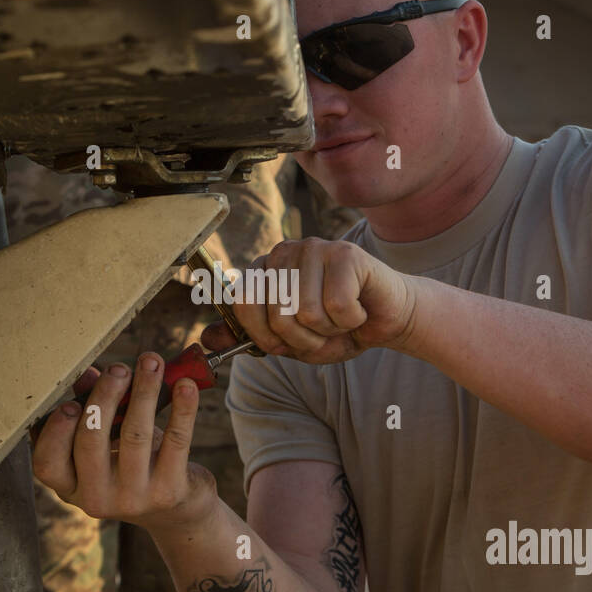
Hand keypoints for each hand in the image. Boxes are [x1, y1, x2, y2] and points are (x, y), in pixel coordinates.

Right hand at [31, 352, 217, 532]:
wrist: (175, 511)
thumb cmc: (133, 466)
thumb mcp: (107, 444)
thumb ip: (92, 409)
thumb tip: (87, 373)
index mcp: (72, 487)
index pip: (47, 464)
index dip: (55, 432)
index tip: (71, 402)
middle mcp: (97, 499)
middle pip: (90, 441)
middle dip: (104, 396)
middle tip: (119, 370)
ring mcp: (134, 498)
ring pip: (134, 436)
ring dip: (143, 391)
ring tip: (151, 363)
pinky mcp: (170, 491)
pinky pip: (176, 441)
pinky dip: (182, 408)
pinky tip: (186, 385)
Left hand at [202, 238, 418, 363]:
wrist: (386, 320)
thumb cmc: (336, 328)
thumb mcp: (288, 341)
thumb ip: (248, 338)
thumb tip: (205, 340)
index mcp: (265, 269)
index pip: (242, 303)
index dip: (263, 336)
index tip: (284, 343)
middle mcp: (284, 252)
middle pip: (275, 313)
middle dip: (301, 340)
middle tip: (322, 332)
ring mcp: (314, 248)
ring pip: (306, 313)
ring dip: (329, 331)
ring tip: (341, 320)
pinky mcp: (346, 254)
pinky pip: (336, 307)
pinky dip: (351, 321)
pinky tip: (358, 309)